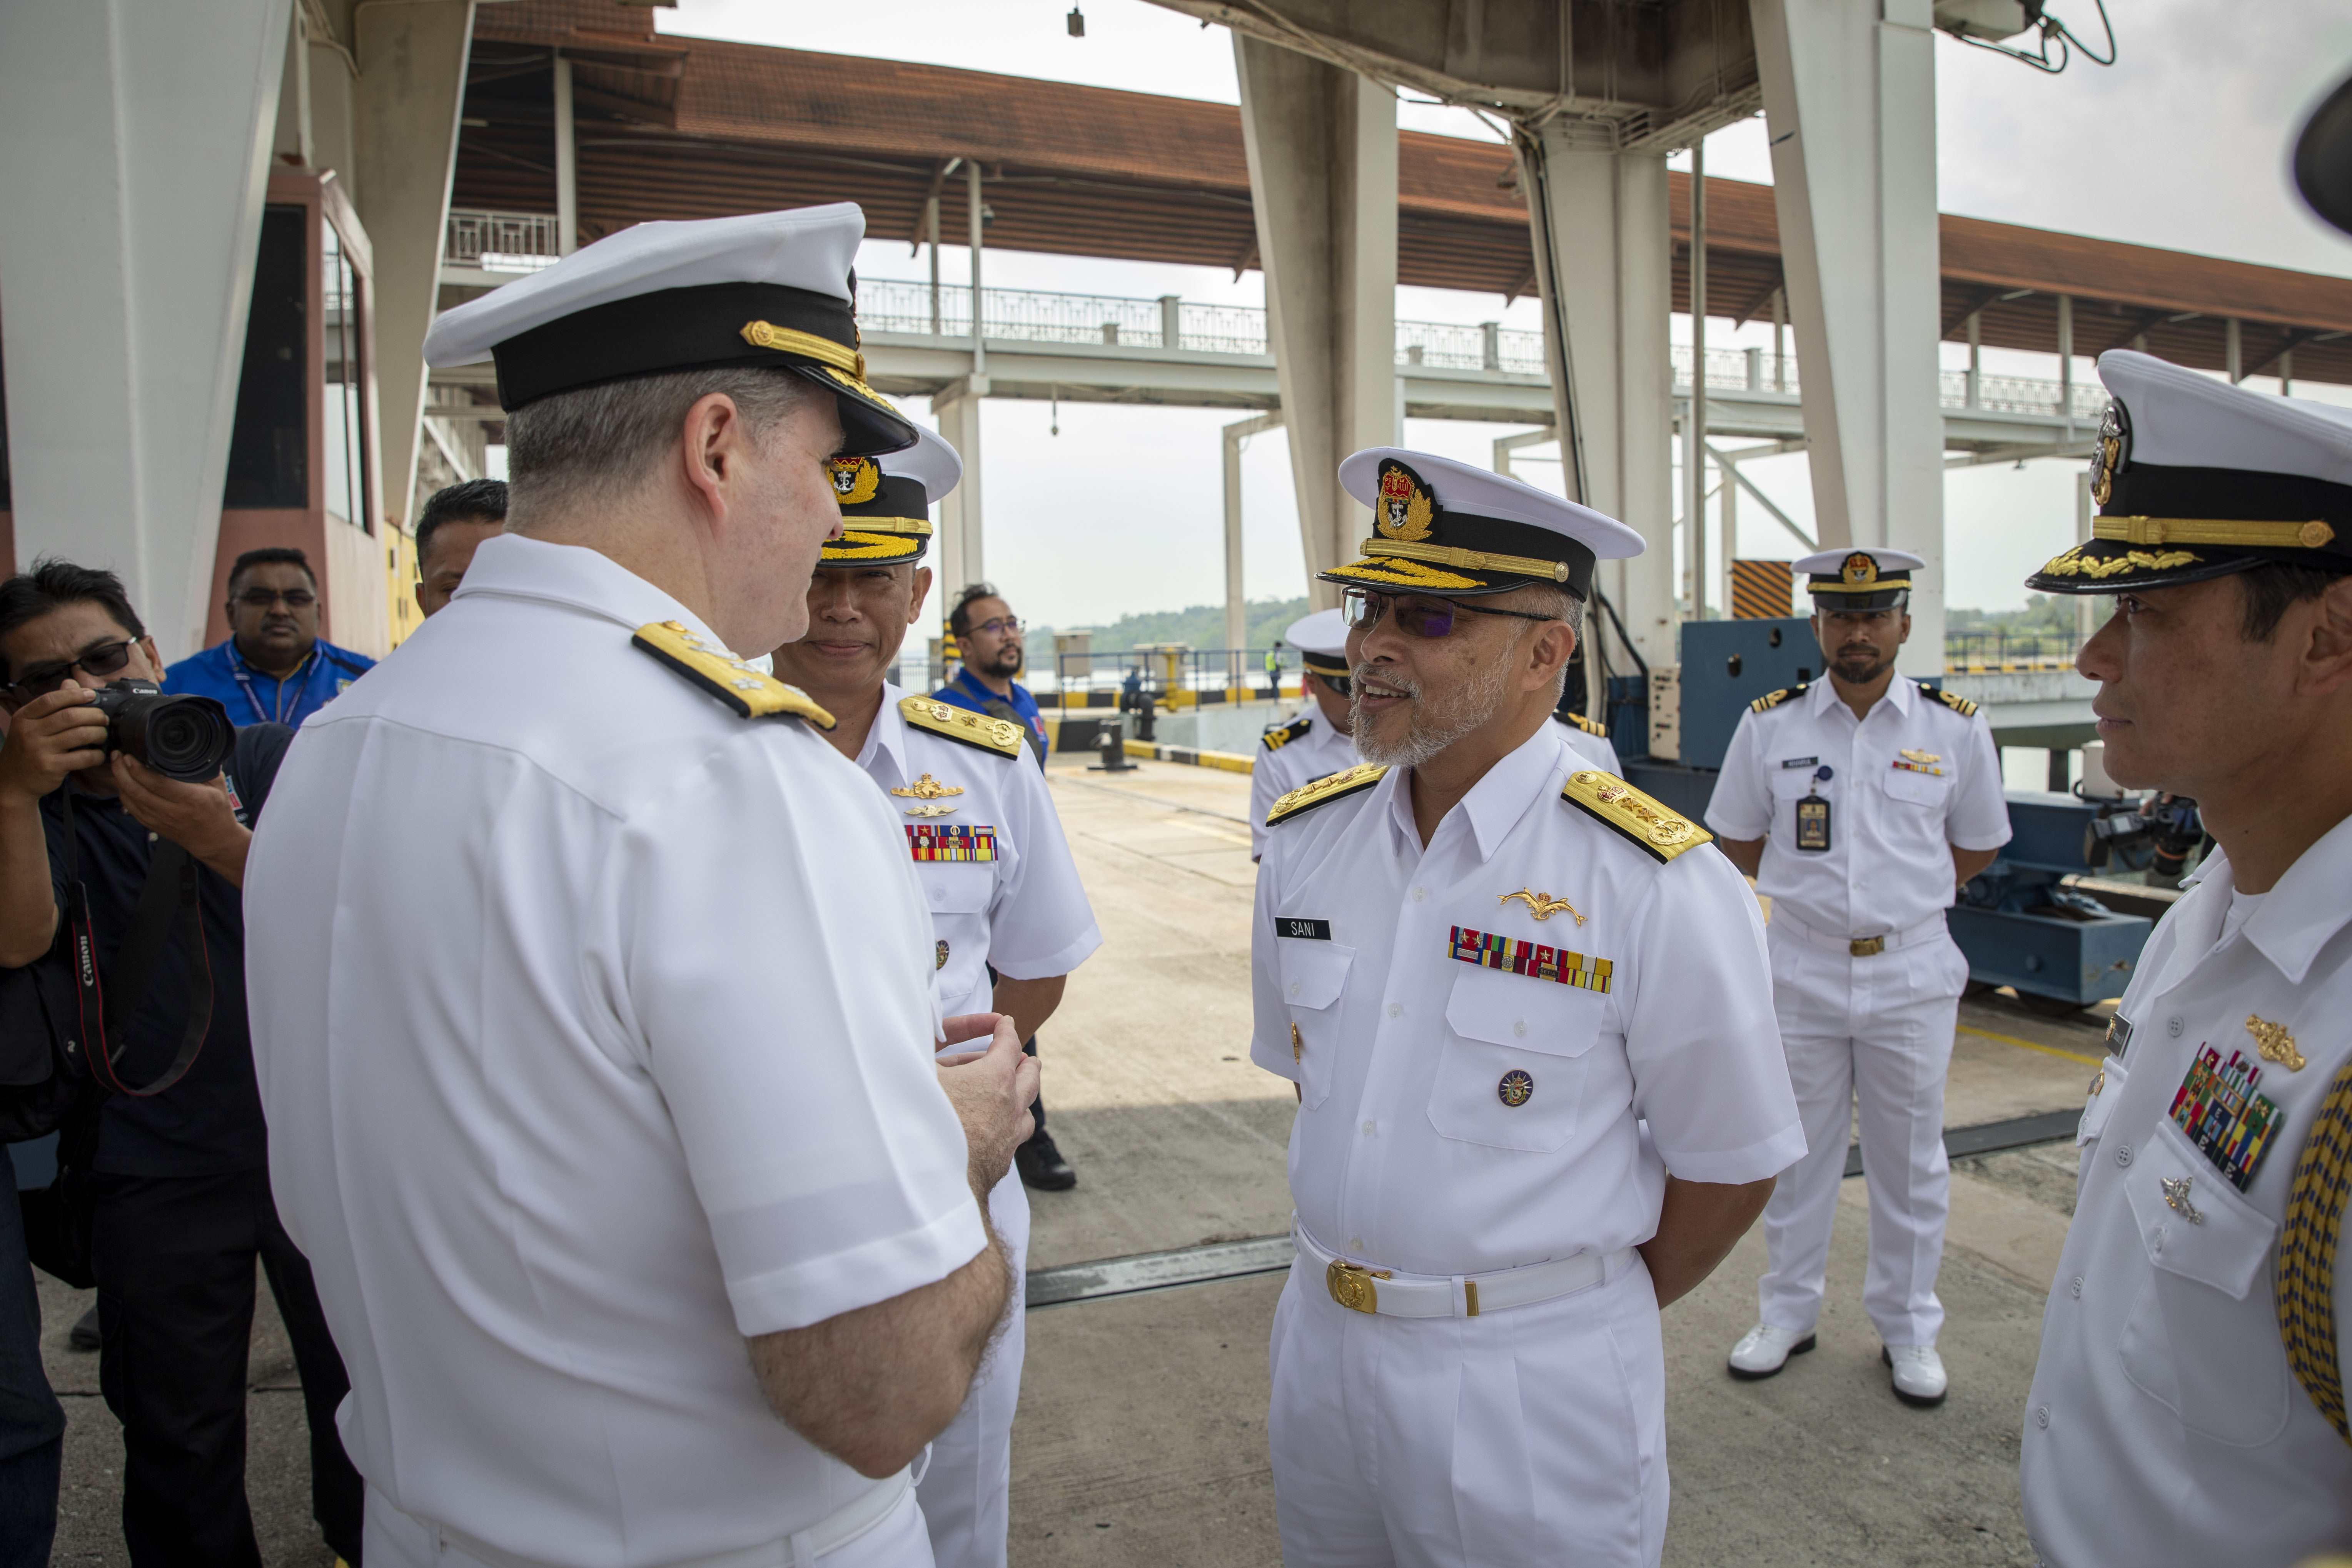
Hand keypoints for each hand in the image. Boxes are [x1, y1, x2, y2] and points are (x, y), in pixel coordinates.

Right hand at [0, 687, 106, 801]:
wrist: (13, 781)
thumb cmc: (26, 750)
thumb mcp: (30, 725)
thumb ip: (51, 705)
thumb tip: (70, 683)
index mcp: (24, 717)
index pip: (51, 700)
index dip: (74, 695)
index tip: (91, 694)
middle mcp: (29, 732)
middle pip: (70, 716)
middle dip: (94, 715)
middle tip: (103, 718)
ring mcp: (39, 750)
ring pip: (80, 735)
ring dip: (99, 733)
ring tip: (103, 734)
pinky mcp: (50, 767)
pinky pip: (82, 757)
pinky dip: (96, 755)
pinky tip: (99, 754)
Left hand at [110, 756, 250, 884]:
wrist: (213, 839)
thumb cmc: (217, 811)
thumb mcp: (218, 785)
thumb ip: (202, 768)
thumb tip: (185, 751)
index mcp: (190, 798)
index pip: (157, 783)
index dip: (138, 769)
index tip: (130, 755)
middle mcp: (172, 810)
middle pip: (137, 789)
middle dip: (122, 770)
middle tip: (118, 755)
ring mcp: (159, 819)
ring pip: (130, 798)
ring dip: (120, 780)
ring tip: (117, 764)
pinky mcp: (152, 825)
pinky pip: (131, 808)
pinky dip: (123, 793)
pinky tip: (122, 782)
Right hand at [935, 1013, 1039, 1199]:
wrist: (933, 1182)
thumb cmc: (922, 1123)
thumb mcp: (917, 1077)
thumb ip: (921, 1054)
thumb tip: (913, 1037)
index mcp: (993, 1076)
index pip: (1007, 1043)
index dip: (1004, 1029)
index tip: (1004, 1022)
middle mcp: (1010, 1104)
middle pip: (1029, 1076)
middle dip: (1024, 1062)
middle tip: (1024, 1057)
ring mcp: (1009, 1134)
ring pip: (1026, 1110)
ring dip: (1022, 1096)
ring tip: (1017, 1092)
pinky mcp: (1002, 1160)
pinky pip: (1013, 1136)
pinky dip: (1010, 1125)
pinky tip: (997, 1129)